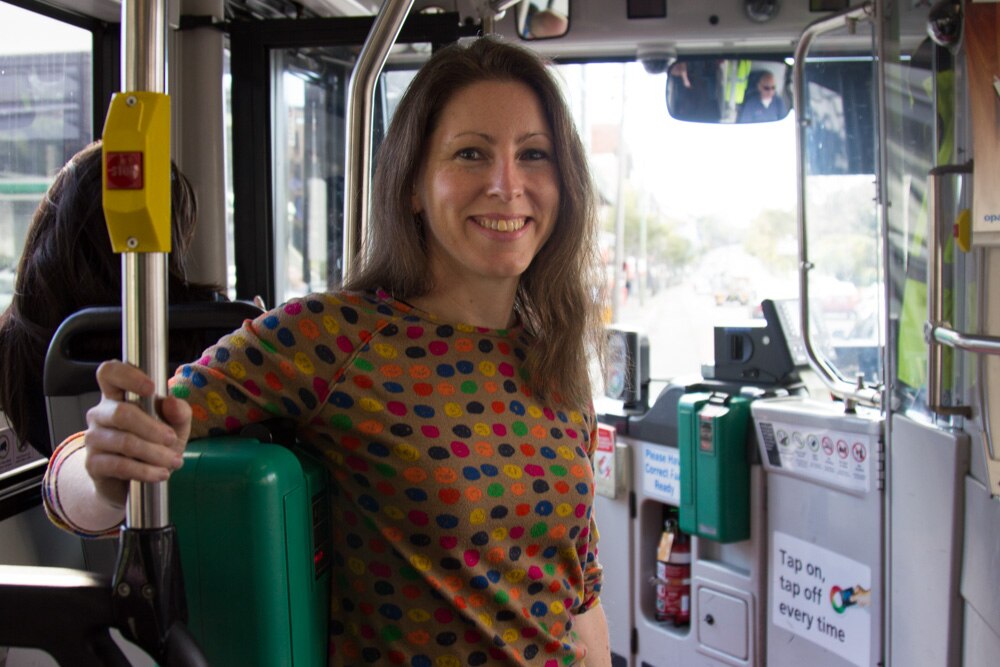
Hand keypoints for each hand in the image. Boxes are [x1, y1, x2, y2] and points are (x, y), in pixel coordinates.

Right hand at [84, 360, 191, 506]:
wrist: (134, 481)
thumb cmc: (154, 444)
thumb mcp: (176, 426)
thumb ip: (179, 412)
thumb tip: (171, 403)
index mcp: (118, 396)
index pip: (109, 373)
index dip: (127, 375)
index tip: (151, 388)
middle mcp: (101, 413)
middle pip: (121, 412)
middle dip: (152, 428)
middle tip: (172, 439)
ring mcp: (94, 438)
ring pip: (124, 441)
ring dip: (154, 453)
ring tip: (174, 461)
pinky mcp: (93, 463)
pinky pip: (120, 465)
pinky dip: (145, 470)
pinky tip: (161, 474)